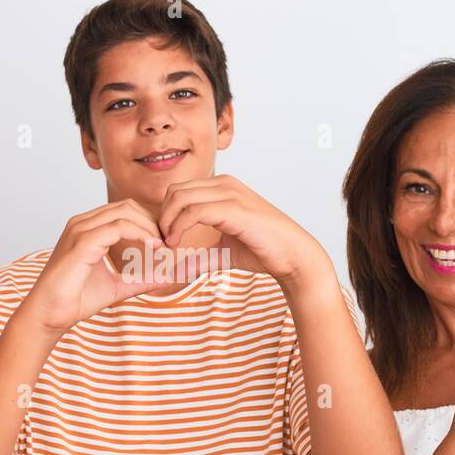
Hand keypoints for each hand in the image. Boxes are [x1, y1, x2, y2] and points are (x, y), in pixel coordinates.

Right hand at [20, 200, 172, 334]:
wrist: (50, 314)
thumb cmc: (76, 300)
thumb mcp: (118, 286)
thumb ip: (140, 279)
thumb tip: (167, 279)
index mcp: (88, 229)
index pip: (124, 210)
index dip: (149, 222)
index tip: (165, 242)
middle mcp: (82, 223)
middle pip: (127, 206)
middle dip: (152, 221)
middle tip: (168, 242)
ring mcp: (80, 230)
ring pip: (124, 212)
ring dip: (149, 226)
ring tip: (163, 245)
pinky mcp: (82, 242)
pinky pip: (117, 227)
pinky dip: (139, 233)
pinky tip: (153, 246)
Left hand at [155, 175, 329, 286]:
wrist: (292, 255)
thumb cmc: (263, 250)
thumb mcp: (223, 252)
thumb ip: (199, 256)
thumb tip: (175, 270)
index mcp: (222, 188)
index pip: (180, 191)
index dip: (166, 215)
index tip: (164, 240)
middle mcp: (225, 184)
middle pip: (175, 191)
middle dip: (162, 217)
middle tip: (163, 243)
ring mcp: (230, 193)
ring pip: (180, 198)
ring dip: (168, 223)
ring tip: (169, 245)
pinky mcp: (233, 208)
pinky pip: (194, 211)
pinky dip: (179, 227)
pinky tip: (177, 245)